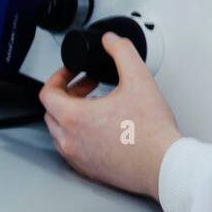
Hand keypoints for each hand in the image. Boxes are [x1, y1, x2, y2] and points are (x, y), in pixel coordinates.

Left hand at [39, 32, 181, 199]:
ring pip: (61, 132)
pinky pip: (74, 149)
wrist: (163, 165)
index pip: (47, 93)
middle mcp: (70, 140)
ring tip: (97, 106)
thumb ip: (122, 52)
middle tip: (88, 87)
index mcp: (74, 117)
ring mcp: (78, 158)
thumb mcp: (139, 79)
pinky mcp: (89, 170)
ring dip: (73, 115)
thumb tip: (112, 41)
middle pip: (52, 112)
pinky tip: (104, 128)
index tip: (73, 73)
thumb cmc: (151, 132)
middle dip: (68, 94)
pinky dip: (81, 135)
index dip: (59, 77)